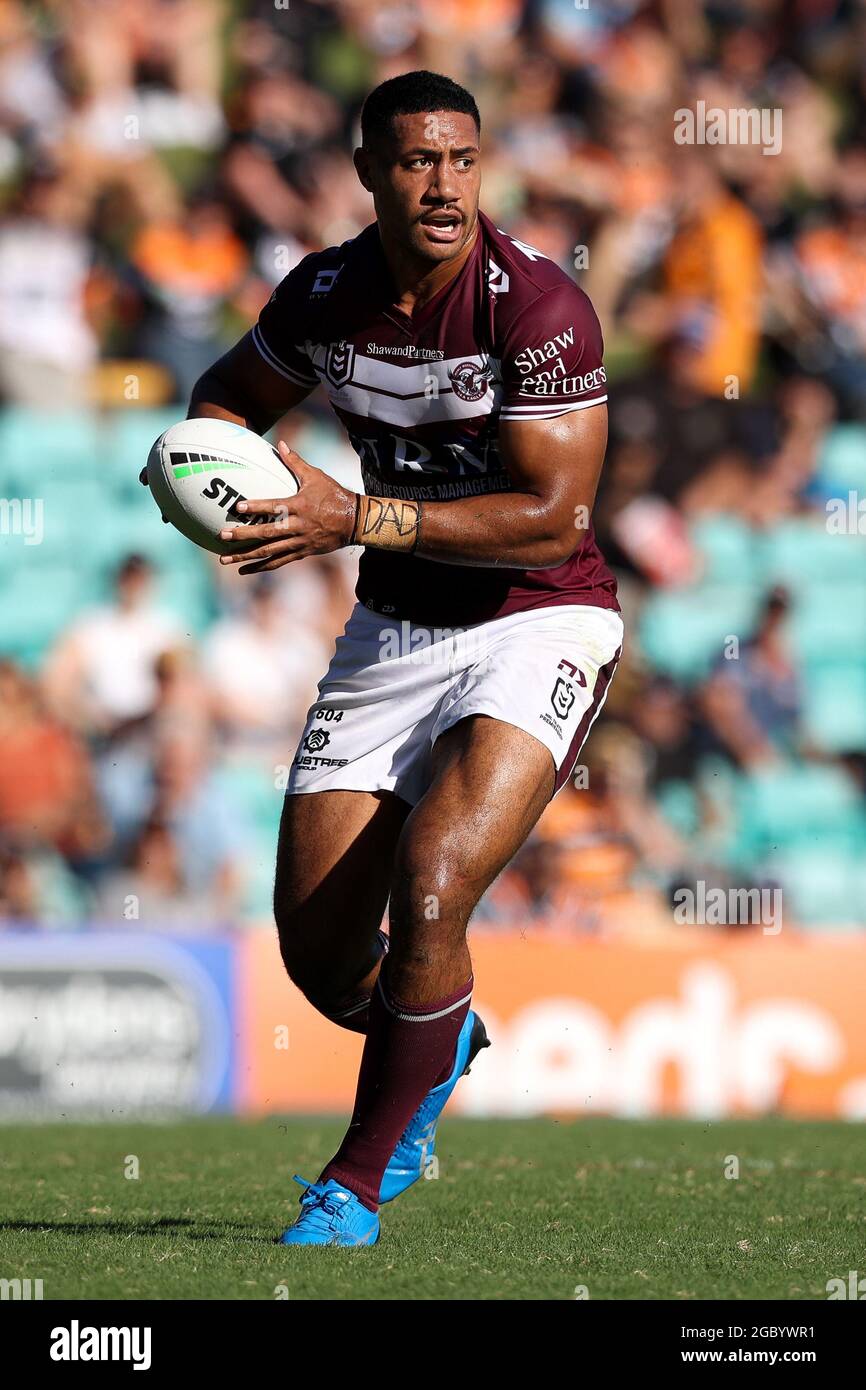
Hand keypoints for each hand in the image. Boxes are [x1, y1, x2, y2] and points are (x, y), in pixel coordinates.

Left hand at [218, 441, 357, 573]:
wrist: (355, 521)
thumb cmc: (334, 495)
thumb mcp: (316, 476)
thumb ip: (296, 462)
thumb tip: (281, 443)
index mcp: (300, 506)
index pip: (275, 507)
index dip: (257, 507)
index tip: (238, 507)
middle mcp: (298, 526)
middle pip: (267, 533)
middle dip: (244, 535)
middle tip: (222, 536)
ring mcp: (299, 542)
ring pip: (269, 552)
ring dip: (246, 556)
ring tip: (225, 559)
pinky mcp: (302, 552)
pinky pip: (278, 562)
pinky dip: (261, 567)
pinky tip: (244, 570)